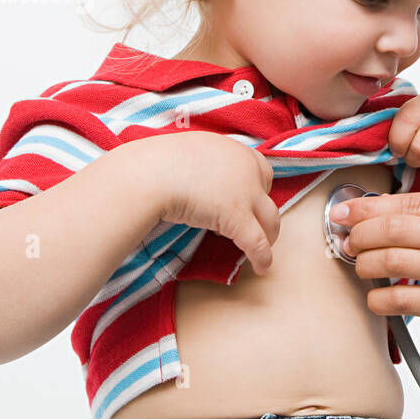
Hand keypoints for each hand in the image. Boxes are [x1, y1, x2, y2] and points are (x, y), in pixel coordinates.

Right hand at [128, 131, 279, 275]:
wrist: (149, 175)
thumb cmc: (156, 163)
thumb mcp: (188, 153)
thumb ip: (202, 163)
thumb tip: (195, 175)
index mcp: (233, 150)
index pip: (259, 168)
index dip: (256, 186)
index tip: (245, 199)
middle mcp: (246, 168)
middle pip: (268, 191)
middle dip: (262, 208)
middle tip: (250, 222)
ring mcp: (246, 193)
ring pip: (270, 218)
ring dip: (268, 235)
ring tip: (261, 250)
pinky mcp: (238, 217)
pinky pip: (257, 242)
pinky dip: (262, 257)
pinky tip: (261, 268)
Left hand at [327, 190, 419, 354]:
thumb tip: (395, 213)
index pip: (405, 200)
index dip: (365, 207)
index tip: (343, 212)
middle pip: (390, 227)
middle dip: (357, 236)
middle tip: (347, 243)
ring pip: (389, 262)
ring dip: (364, 266)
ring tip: (363, 270)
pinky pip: (402, 300)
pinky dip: (380, 300)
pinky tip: (381, 299)